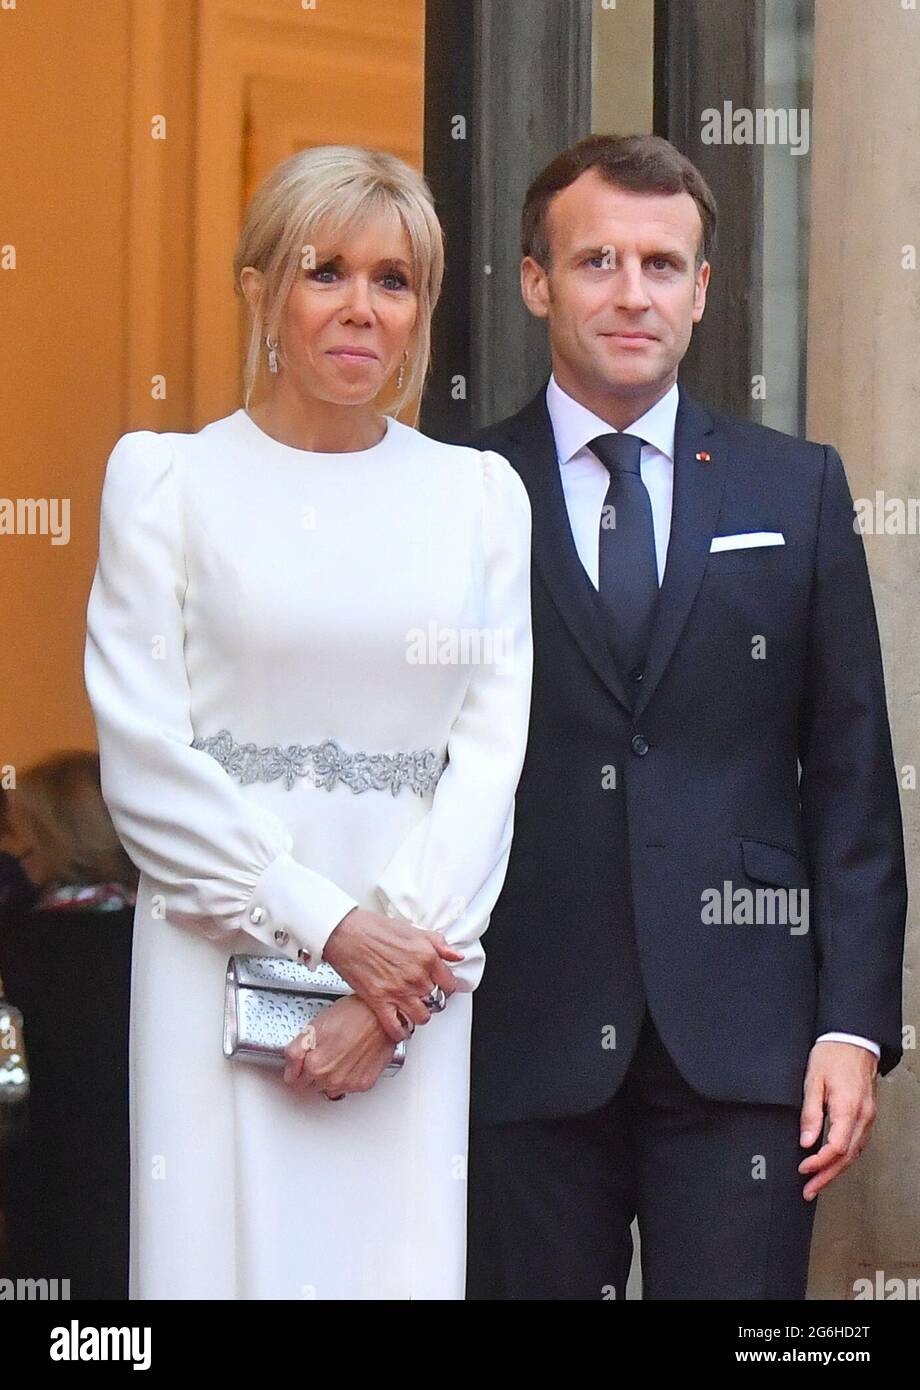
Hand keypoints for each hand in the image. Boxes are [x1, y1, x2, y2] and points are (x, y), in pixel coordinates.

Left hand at [282, 995, 397, 1098]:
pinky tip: (351, 1058)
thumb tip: (289, 1070)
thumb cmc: (352, 1014)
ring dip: (330, 1076)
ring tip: (338, 1053)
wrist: (382, 1016)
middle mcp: (331, 1080)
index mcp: (315, 1066)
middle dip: (312, 1072)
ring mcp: (348, 1084)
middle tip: (322, 1051)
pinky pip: (348, 1087)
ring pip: (329, 1088)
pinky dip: (347, 1076)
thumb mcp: (314, 1026)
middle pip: (310, 1086)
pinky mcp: (364, 1084)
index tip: (301, 1059)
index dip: (295, 1068)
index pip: (293, 1081)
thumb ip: (295, 1052)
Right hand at [323, 907, 462, 1042]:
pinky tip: (399, 1026)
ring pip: (421, 1018)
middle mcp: (415, 976)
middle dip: (430, 1000)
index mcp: (426, 957)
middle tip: (422, 995)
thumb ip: (438, 944)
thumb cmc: (373, 928)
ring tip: (412, 1009)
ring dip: (418, 1016)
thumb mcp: (412, 929)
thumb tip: (455, 955)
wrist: (345, 933)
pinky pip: (396, 1028)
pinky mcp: (379, 1002)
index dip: (445, 987)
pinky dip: (399, 1031)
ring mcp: (398, 991)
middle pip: (436, 1002)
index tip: (440, 987)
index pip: (449, 984)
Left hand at [798, 1040, 878, 1199]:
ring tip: (817, 1184)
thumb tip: (806, 1141)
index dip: (819, 1162)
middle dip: (827, 1176)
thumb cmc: (832, 1056)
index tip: (803, 1168)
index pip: (836, 1147)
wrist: (853, 1041)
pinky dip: (844, 1158)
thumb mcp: (813, 1080)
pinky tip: (833, 1164)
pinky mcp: (867, 1115)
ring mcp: (868, 1117)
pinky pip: (857, 1143)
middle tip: (809, 1190)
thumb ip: (810, 1113)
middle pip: (847, 1157)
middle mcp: (862, 1116)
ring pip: (854, 1153)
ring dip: (835, 1171)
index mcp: (848, 1108)